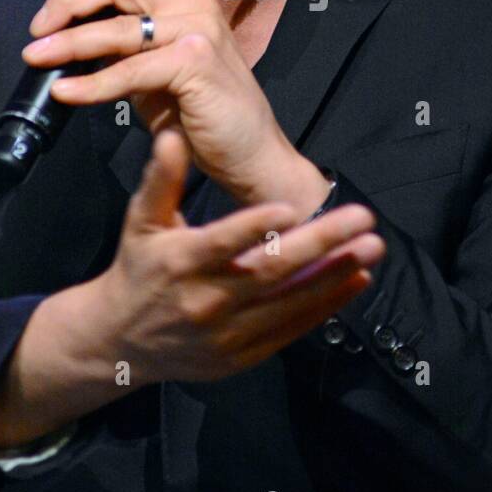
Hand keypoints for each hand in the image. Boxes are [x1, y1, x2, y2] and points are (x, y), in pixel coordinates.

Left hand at [21, 0, 327, 210]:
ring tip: (36, 56)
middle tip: (39, 27)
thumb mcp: (157, 68)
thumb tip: (71, 33)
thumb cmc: (202, 112)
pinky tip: (66, 91)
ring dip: (68, 41)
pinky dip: (90, 83)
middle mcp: (194, 4)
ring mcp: (198, 30)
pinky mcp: (195, 63)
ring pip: (117, 25)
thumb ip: (125, 43)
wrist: (250, 153)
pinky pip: (128, 70)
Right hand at [95, 129, 384, 385]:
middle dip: (320, 243)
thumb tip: (172, 135)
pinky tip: (356, 279)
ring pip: (289, 303)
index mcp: (180, 262)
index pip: (221, 243)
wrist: (120, 342)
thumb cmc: (139, 269)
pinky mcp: (242, 356)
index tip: (288, 206)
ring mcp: (226, 333)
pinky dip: (326, 305)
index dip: (254, 226)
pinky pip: (291, 330)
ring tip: (371, 247)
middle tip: (361, 217)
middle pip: (269, 272)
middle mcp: (205, 300)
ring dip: (335, 275)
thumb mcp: (141, 220)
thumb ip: (161, 178)